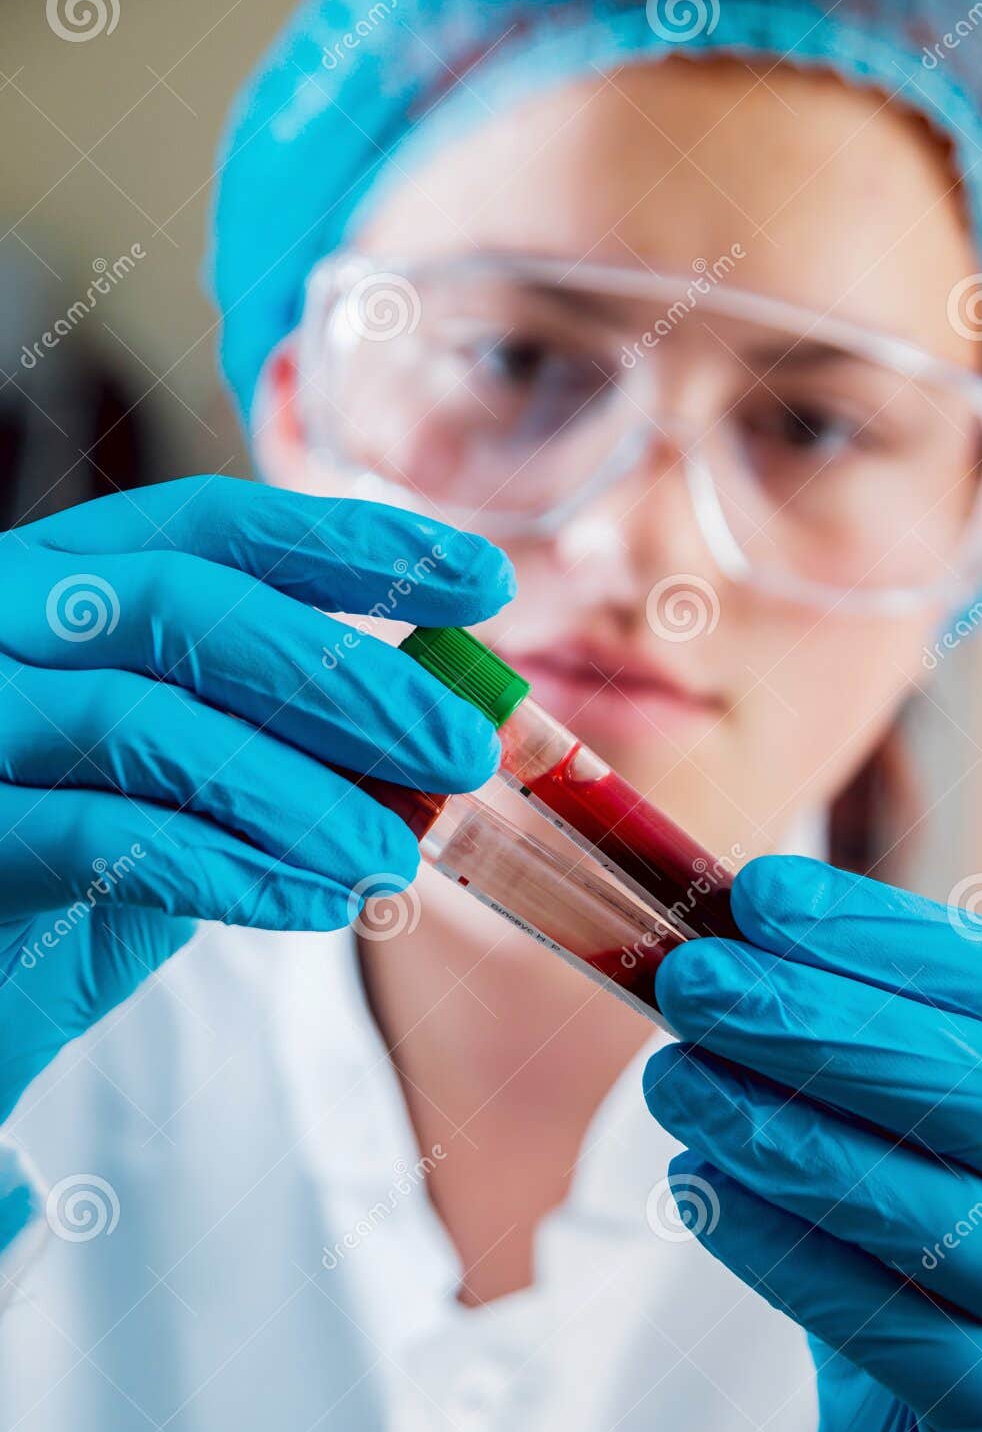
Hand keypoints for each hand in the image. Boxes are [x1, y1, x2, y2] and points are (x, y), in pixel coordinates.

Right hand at [0, 476, 512, 1118]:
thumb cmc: (87, 862)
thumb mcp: (197, 775)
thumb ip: (285, 735)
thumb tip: (437, 728)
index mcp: (70, 578)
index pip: (216, 526)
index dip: (354, 544)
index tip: (483, 582)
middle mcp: (6, 620)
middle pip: (187, 608)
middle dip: (347, 681)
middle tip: (462, 751)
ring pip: (146, 725)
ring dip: (299, 796)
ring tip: (393, 858)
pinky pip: (102, 839)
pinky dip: (230, 872)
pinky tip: (318, 906)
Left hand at [645, 856, 981, 1431]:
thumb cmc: (929, 1285)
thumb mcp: (906, 1151)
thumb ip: (841, 1061)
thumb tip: (714, 946)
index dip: (882, 936)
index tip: (759, 898)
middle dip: (819, 1022)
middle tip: (692, 982)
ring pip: (940, 1210)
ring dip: (783, 1132)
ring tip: (674, 1082)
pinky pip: (905, 1335)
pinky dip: (788, 1254)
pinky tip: (700, 1192)